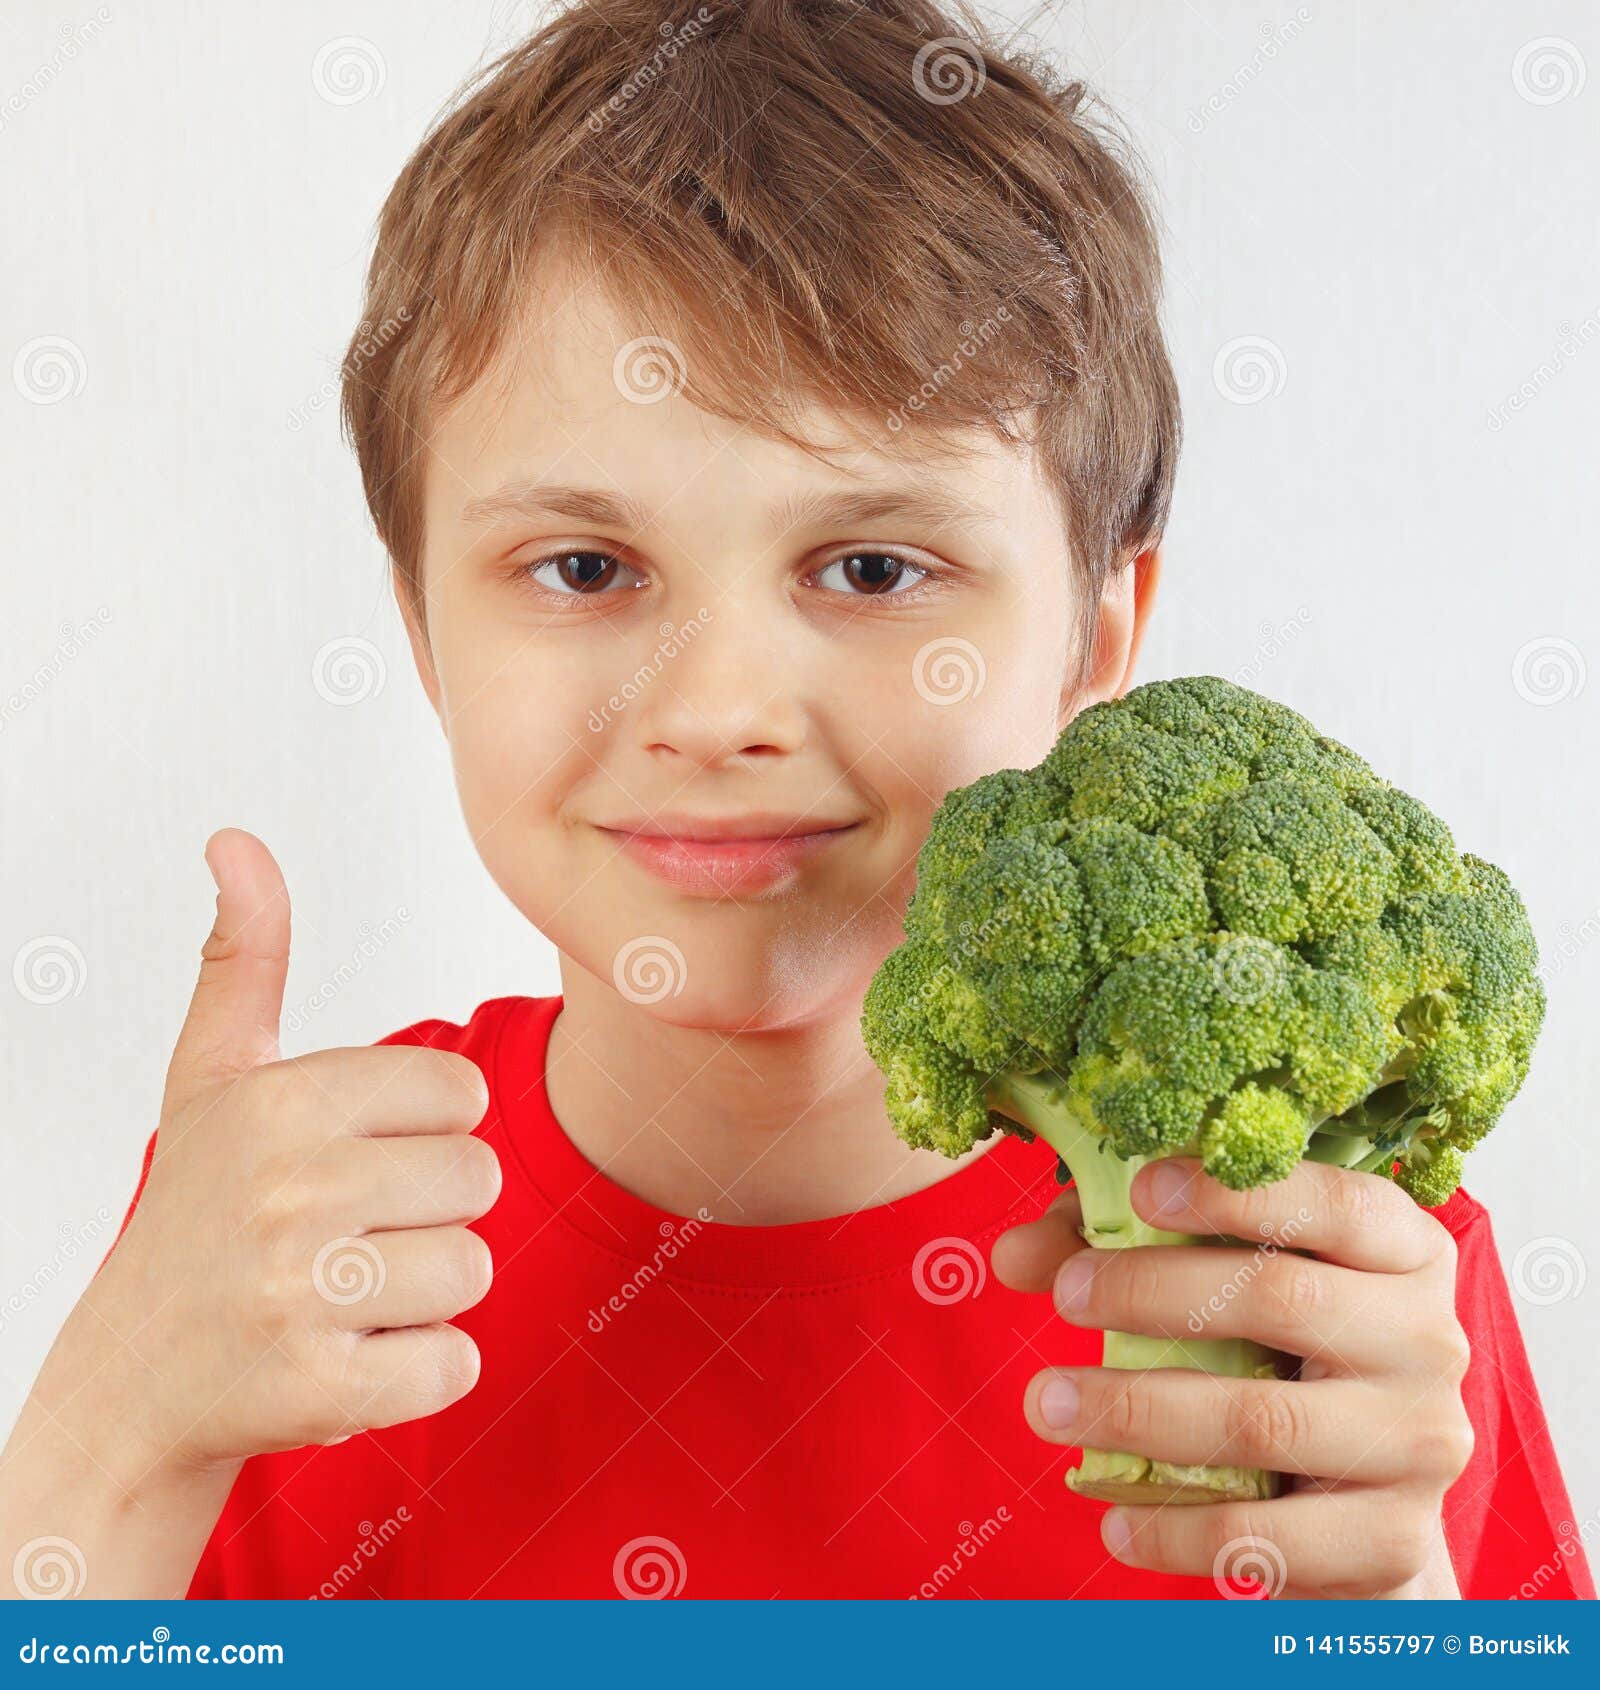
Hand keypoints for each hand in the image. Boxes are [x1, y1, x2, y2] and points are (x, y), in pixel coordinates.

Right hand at [45, 828, 500, 1481]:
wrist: (129, 1384)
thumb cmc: (195, 1216)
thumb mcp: (211, 1078)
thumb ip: (244, 959)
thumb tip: (236, 840)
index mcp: (282, 1099)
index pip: (463, 1093)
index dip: (424, 1133)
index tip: (356, 1159)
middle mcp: (289, 1188)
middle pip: (479, 1181)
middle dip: (428, 1215)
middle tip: (344, 1238)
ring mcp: (300, 1294)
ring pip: (473, 1271)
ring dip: (422, 1295)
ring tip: (341, 1297)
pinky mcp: (318, 1392)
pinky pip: (455, 1364)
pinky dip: (419, 1372)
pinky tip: (346, 1359)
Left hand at [992, 1157, 1472, 1597]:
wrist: (1366, 1507)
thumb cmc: (1273, 1355)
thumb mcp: (1215, 1280)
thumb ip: (1117, 1246)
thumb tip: (1011, 1256)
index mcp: (1402, 1248)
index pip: (1333, 1201)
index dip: (1237, 1189)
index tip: (1143, 1187)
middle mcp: (1429, 1337)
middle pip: (1283, 1300)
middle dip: (1153, 1292)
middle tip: (1064, 1295)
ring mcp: (1421, 1443)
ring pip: (1263, 1420)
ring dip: (1137, 1411)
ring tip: (1047, 1403)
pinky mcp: (1394, 1540)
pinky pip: (1267, 1537)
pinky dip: (1173, 1529)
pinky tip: (1111, 1517)